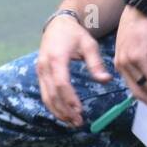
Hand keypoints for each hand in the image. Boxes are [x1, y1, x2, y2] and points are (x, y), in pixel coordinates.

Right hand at [37, 14, 112, 128]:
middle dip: (64, 110)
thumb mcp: (89, 44)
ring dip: (57, 111)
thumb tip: (106, 80)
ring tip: (71, 122)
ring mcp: (40, 71)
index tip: (80, 110)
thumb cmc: (75, 34)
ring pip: (46, 96)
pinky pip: (45, 93)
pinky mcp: (40, 74)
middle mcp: (44, 66)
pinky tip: (63, 113)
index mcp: (56, 58)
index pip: (62, 83)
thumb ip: (96, 63)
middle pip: (52, 94)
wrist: (58, 24)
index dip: (70, 98)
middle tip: (78, 122)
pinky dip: (53, 106)